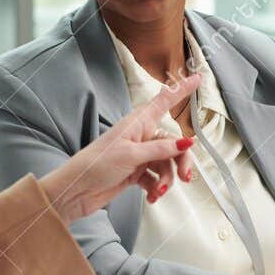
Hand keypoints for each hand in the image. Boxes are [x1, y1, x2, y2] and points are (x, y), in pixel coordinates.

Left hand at [38, 73, 200, 221]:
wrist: (77, 190)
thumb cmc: (97, 164)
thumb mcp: (131, 154)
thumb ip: (161, 149)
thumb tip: (186, 142)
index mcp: (138, 123)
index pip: (164, 101)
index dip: (181, 89)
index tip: (198, 78)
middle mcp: (141, 136)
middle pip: (174, 143)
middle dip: (181, 161)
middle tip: (186, 177)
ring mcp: (140, 155)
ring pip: (167, 164)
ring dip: (167, 180)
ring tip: (160, 192)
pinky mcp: (136, 172)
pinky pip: (156, 178)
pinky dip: (156, 189)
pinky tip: (152, 197)